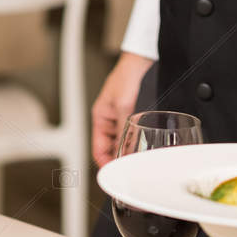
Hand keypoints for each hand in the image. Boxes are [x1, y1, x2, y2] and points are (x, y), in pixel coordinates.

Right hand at [91, 52, 153, 166]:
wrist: (136, 64)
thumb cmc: (124, 79)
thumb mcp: (123, 106)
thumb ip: (124, 128)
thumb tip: (126, 149)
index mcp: (100, 118)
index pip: (97, 148)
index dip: (104, 162)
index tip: (113, 172)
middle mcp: (107, 120)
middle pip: (108, 147)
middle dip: (115, 159)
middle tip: (126, 170)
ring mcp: (117, 118)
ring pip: (118, 142)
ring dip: (124, 150)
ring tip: (133, 161)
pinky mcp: (127, 115)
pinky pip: (127, 134)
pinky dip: (131, 141)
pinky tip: (139, 146)